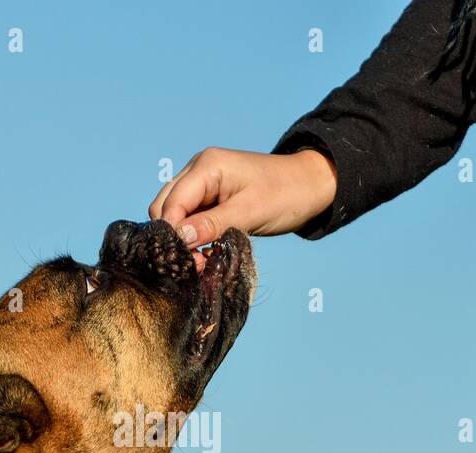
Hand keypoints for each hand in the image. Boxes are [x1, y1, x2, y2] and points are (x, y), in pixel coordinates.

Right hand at [149, 147, 336, 267]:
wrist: (311, 185)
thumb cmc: (286, 195)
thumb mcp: (249, 213)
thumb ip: (211, 225)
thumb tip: (179, 239)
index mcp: (206, 165)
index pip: (170, 204)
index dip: (173, 234)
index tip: (188, 261)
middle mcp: (198, 169)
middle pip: (164, 207)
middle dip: (175, 236)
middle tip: (197, 264)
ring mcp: (202, 181)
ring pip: (174, 213)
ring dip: (183, 237)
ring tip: (203, 258)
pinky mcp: (210, 195)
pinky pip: (189, 215)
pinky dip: (193, 234)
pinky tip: (207, 249)